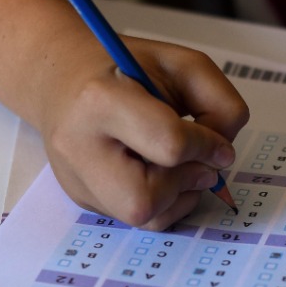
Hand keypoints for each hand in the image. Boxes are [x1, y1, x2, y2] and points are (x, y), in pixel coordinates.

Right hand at [36, 35, 248, 229]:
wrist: (63, 78)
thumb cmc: (126, 68)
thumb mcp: (182, 64)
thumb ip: (219, 103)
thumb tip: (222, 156)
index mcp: (100, 100)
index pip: (169, 144)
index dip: (206, 146)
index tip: (218, 143)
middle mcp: (79, 147)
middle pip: (144, 199)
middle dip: (183, 183)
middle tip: (197, 163)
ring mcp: (76, 179)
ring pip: (143, 218)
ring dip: (178, 196)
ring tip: (177, 165)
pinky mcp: (83, 198)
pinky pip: (138, 221)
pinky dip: (165, 204)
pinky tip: (163, 175)